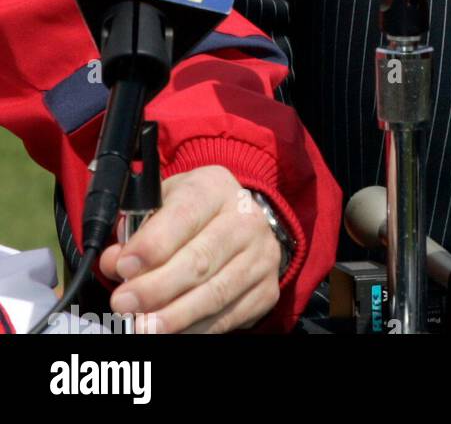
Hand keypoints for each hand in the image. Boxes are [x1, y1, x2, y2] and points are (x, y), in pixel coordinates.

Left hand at [98, 165, 283, 333]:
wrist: (240, 226)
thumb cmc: (191, 216)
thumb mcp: (162, 207)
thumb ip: (135, 231)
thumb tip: (114, 261)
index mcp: (215, 188)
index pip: (185, 214)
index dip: (154, 243)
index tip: (123, 267)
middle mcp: (246, 219)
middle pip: (201, 259)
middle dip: (156, 287)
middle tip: (123, 304)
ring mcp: (261, 256)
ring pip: (214, 293)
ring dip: (173, 316)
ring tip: (141, 327)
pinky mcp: (266, 291)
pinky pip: (226, 318)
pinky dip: (194, 329)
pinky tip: (169, 332)